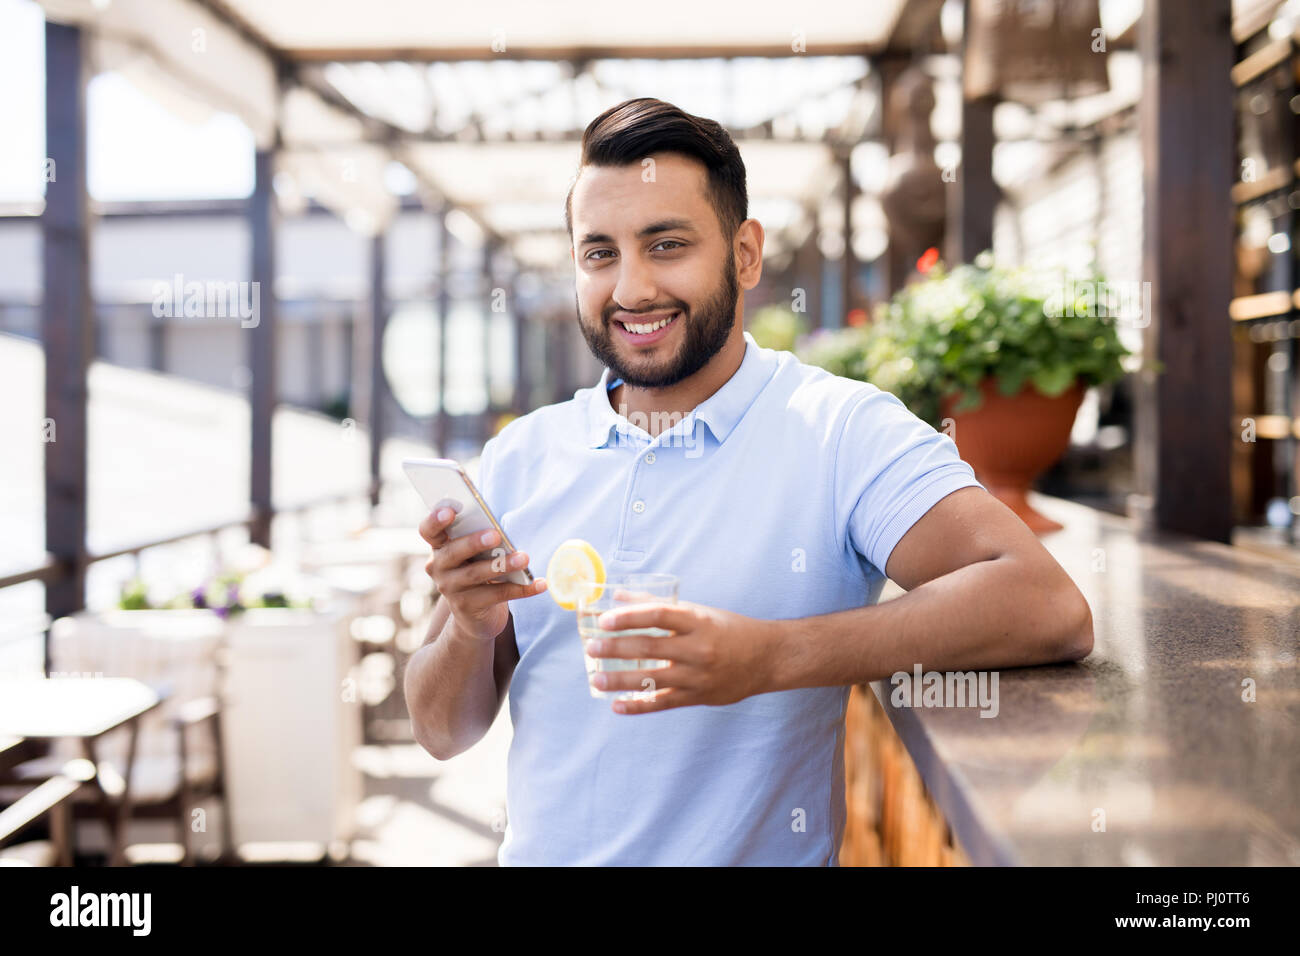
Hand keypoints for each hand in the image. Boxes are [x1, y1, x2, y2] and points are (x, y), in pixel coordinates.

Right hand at [419, 508, 547, 641]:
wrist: (474, 616)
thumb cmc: (477, 570)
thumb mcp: (475, 554)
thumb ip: (481, 540)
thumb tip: (502, 532)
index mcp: (440, 547)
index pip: (429, 531)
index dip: (435, 520)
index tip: (449, 511)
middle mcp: (439, 567)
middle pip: (453, 552)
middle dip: (474, 542)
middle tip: (495, 535)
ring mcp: (451, 589)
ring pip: (475, 574)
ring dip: (502, 565)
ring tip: (524, 558)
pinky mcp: (468, 607)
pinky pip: (497, 595)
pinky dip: (522, 589)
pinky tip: (539, 584)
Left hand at [584, 600, 777, 713]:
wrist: (767, 658)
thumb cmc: (728, 630)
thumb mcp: (698, 612)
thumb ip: (657, 604)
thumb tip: (618, 595)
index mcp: (697, 621)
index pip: (658, 615)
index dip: (629, 617)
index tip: (603, 620)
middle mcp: (698, 648)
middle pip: (649, 647)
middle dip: (616, 648)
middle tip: (591, 648)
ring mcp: (698, 675)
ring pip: (652, 679)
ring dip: (620, 680)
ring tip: (596, 678)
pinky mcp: (698, 697)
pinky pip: (663, 703)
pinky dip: (638, 705)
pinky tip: (616, 705)